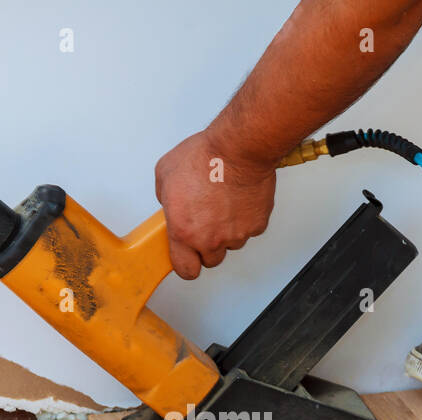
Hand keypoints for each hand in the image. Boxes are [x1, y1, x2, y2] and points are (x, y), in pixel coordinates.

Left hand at [154, 129, 275, 278]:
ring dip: (226, 232)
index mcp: (184, 231)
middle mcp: (210, 239)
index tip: (187, 257)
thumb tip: (170, 204)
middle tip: (206, 224)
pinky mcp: (256, 225)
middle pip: (210, 260)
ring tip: (223, 206)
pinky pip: (249, 230)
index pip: (185, 270)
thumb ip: (165, 199)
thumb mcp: (165, 174)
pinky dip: (244, 219)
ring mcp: (235, 234)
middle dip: (207, 246)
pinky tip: (237, 200)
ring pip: (231, 245)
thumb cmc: (205, 157)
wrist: (238, 148)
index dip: (187, 264)